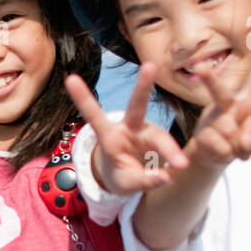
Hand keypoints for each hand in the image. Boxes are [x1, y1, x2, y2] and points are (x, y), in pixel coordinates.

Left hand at [66, 62, 187, 195]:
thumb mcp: (125, 184)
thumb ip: (143, 180)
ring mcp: (147, 131)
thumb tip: (167, 176)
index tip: (70, 78)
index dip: (83, 98)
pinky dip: (175, 158)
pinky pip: (170, 149)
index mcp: (109, 137)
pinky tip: (179, 167)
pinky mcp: (161, 138)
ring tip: (180, 165)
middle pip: (137, 105)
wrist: (132, 178)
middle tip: (149, 66)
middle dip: (143, 86)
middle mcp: (129, 128)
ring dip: (171, 151)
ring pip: (161, 137)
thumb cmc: (121, 177)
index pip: (95, 116)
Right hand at [183, 39, 250, 169]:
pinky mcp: (203, 135)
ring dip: (238, 145)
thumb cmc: (242, 139)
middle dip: (208, 79)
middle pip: (218, 91)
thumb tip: (246, 138)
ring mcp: (213, 119)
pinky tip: (226, 151)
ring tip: (237, 147)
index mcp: (246, 99)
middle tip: (200, 68)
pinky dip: (229, 154)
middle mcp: (227, 104)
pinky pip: (222, 147)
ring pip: (227, 130)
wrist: (216, 156)